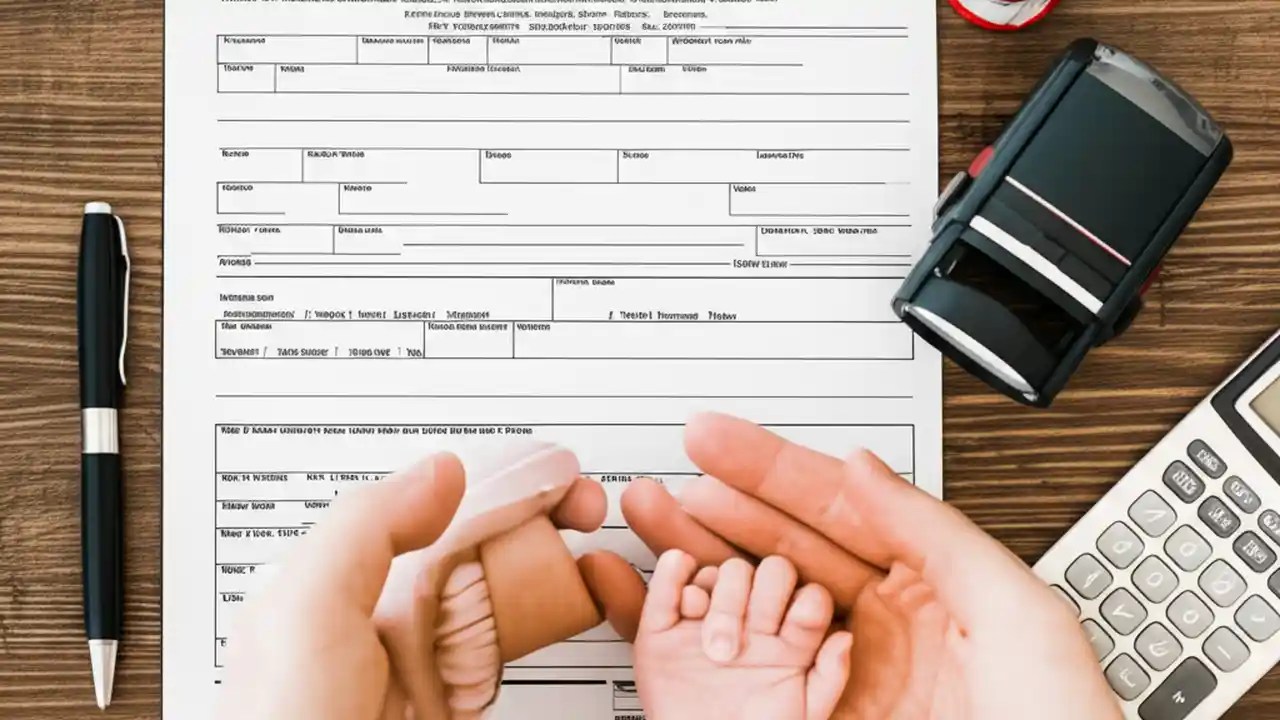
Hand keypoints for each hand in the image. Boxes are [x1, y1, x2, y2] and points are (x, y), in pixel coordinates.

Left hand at [219, 451, 642, 719]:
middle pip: (478, 544)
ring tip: (587, 560)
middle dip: (537, 517)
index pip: (434, 506)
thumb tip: (440, 471)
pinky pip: (508, 660)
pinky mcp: (452, 706)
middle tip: (583, 510)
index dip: (498, 480)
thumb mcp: (306, 612)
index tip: (550, 470)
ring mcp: (423, 667)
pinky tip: (566, 615)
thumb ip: (366, 529)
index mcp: (345, 578)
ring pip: (501, 598)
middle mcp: (385, 617)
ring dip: (550, 572)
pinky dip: (544, 633)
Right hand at [617, 413, 1120, 719]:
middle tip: (669, 484)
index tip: (722, 442)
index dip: (773, 469)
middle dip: (721, 509)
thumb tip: (867, 469)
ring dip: (705, 563)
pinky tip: (680, 608)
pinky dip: (711, 637)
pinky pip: (756, 670)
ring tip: (657, 527)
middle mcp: (883, 624)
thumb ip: (937, 532)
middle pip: (784, 547)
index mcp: (933, 584)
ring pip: (761, 603)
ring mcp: (848, 675)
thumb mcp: (1014, 611)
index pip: (838, 508)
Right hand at [636, 552, 852, 719]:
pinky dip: (675, 575)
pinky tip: (686, 604)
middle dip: (760, 598)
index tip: (792, 631)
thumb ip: (829, 678)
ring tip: (711, 645)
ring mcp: (710, 618)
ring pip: (723, 572)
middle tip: (747, 641)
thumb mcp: (801, 716)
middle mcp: (752, 623)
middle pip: (766, 573)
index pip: (808, 595)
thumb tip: (844, 637)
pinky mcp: (665, 624)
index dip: (805, 604)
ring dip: (721, 598)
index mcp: (789, 642)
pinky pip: (670, 580)